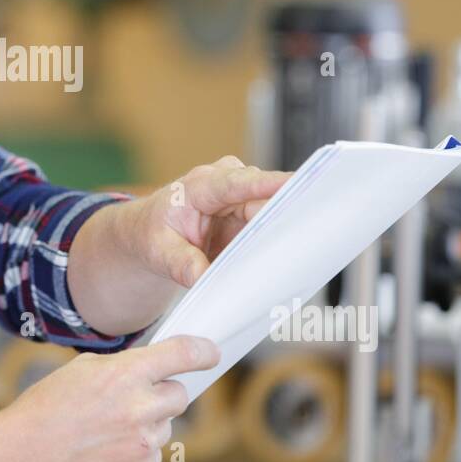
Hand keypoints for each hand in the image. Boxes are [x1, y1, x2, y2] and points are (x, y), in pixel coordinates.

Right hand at [0, 335, 220, 461]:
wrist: (22, 460)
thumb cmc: (44, 412)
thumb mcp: (82, 370)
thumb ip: (122, 366)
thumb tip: (151, 366)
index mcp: (125, 375)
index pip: (182, 354)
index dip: (201, 350)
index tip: (209, 352)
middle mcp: (140, 410)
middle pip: (179, 394)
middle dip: (162, 392)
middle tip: (133, 397)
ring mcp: (142, 446)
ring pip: (164, 426)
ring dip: (145, 424)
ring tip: (106, 428)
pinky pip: (152, 455)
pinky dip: (136, 451)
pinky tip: (106, 449)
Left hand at [67, 157, 291, 338]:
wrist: (152, 234)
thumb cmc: (153, 235)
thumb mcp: (159, 252)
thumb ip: (181, 264)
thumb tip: (204, 279)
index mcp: (200, 186)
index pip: (237, 183)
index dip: (267, 183)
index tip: (295, 184)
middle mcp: (226, 185)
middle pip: (264, 199)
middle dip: (285, 215)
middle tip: (308, 237)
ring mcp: (241, 199)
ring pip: (272, 213)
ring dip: (283, 232)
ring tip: (299, 254)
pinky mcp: (250, 215)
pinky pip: (270, 226)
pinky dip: (277, 241)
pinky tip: (287, 257)